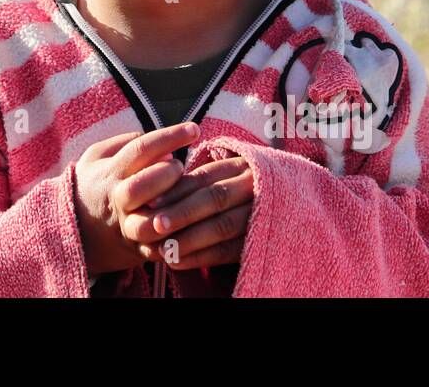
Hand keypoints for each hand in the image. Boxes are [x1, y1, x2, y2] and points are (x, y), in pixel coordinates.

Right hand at [73, 122, 200, 277]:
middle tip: (180, 166)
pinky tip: (194, 225)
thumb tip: (162, 146)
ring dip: (172, 211)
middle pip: (140, 187)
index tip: (194, 129)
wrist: (72, 229)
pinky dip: (177, 241)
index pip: (140, 150)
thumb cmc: (92, 185)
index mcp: (110, 173)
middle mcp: (116, 200)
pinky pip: (158, 251)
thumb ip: (124, 143)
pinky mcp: (135, 251)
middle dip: (166, 174)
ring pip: (149, 225)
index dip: (169, 137)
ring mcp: (125, 227)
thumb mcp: (96, 156)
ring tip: (185, 198)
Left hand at [137, 154, 253, 271]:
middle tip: (155, 225)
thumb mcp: (221, 180)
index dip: (176, 190)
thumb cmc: (235, 193)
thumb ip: (191, 185)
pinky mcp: (262, 241)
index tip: (150, 203)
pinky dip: (201, 257)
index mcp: (241, 166)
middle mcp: (254, 186)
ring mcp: (261, 213)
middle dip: (182, 213)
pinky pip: (229, 251)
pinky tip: (178, 262)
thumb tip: (150, 199)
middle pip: (214, 198)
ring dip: (189, 238)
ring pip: (223, 225)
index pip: (204, 177)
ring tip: (163, 248)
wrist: (279, 209)